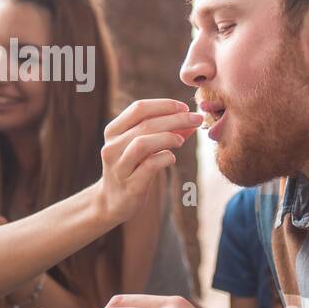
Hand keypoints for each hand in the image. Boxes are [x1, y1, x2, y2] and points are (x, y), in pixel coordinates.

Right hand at [94, 99, 200, 223]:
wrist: (113, 202)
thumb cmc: (132, 168)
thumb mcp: (140, 146)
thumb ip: (161, 131)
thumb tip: (190, 120)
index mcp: (113, 131)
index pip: (139, 108)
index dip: (164, 105)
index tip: (185, 108)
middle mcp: (112, 147)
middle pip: (145, 124)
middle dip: (176, 119)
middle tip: (196, 119)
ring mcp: (119, 167)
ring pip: (142, 143)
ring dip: (167, 137)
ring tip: (181, 140)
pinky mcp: (130, 186)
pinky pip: (149, 166)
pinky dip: (165, 158)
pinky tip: (171, 158)